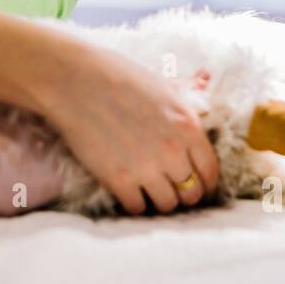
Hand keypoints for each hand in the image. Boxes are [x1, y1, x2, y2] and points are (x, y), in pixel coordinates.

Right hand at [38, 44, 219, 214]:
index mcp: (188, 126)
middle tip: (172, 191)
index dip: (206, 185)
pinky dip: (135, 204)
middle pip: (191, 194)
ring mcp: (145, 168)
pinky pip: (137, 208)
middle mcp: (172, 151)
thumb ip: (187, 94)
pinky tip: (129, 193)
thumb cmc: (118, 76)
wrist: (74, 81)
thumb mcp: (162, 84)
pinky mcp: (118, 179)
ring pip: (167, 206)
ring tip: (150, 193)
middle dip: (184, 194)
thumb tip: (205, 85)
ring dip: (160, 201)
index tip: (199, 188)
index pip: (210, 172)